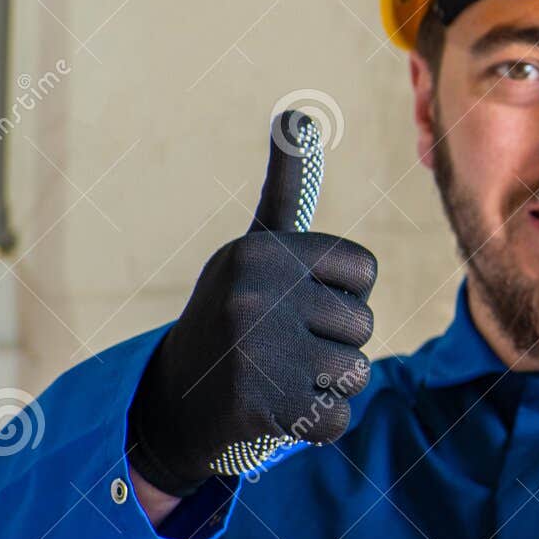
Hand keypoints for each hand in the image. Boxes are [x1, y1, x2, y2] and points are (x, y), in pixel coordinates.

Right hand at [126, 111, 378, 494]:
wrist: (175, 400)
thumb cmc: (236, 313)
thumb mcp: (257, 247)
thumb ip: (288, 186)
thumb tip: (298, 113)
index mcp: (261, 251)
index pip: (364, 271)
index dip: (342, 291)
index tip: (298, 299)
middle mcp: (254, 295)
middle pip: (364, 323)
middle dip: (335, 341)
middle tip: (283, 345)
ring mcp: (256, 352)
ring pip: (356, 371)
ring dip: (327, 382)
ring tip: (280, 374)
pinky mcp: (262, 407)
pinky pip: (338, 418)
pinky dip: (318, 424)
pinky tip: (279, 410)